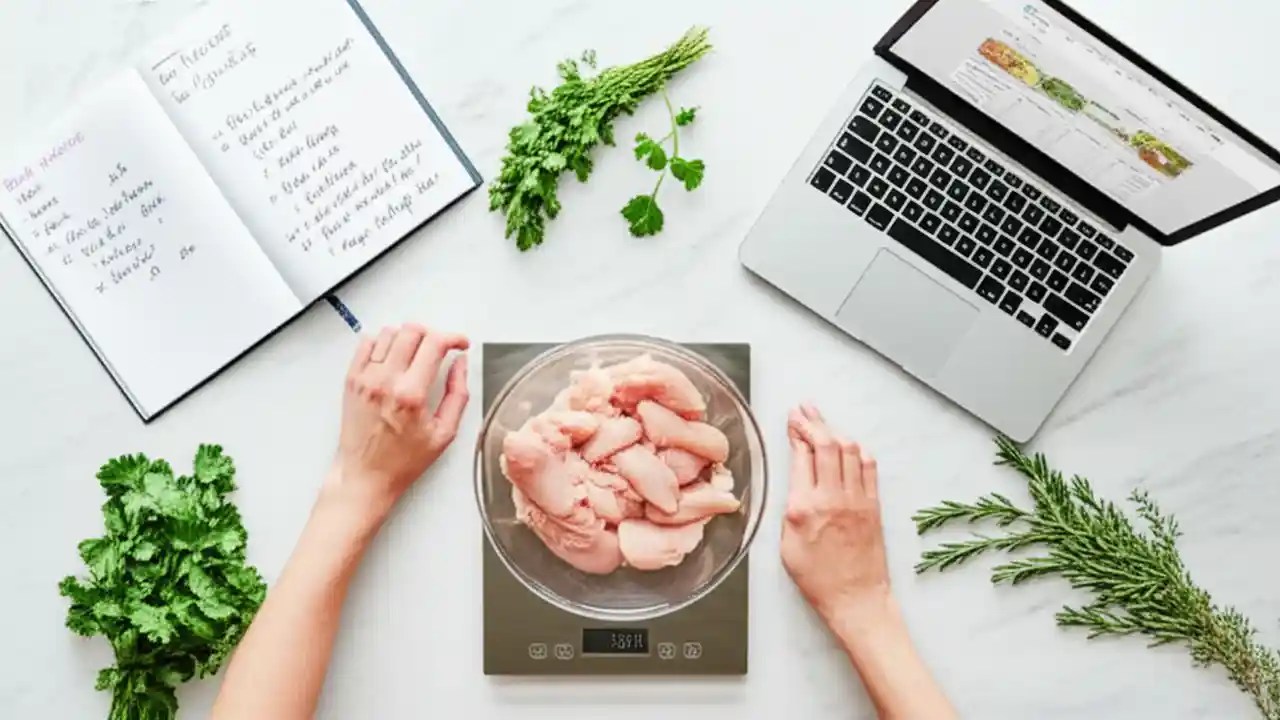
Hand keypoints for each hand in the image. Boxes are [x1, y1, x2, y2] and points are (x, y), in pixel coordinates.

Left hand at [326, 324, 469, 520]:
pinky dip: (383, 342)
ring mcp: (365, 378)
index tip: (459, 344)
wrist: (365, 475)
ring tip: (416, 353)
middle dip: (432, 334)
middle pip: (412, 330)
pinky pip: (366, 343)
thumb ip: (457, 394)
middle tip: (439, 347)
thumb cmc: (402, 461)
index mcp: (411, 395)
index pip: (435, 344)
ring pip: (389, 332)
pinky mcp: (351, 380)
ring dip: (408, 336)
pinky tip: (392, 356)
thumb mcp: (444, 433)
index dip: (453, 338)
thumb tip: (460, 365)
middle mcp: (385, 381)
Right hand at [781, 404, 890, 630]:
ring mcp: (856, 499)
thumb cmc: (818, 579)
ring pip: (848, 449)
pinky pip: (869, 466)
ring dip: (834, 429)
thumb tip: (796, 481)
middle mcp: (832, 498)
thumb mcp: (787, 545)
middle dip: (813, 421)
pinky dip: (857, 449)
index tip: (792, 420)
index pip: (801, 456)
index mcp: (804, 508)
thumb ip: (790, 508)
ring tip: (822, 420)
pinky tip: (848, 443)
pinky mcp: (873, 505)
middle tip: (804, 410)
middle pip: (825, 444)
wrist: (855, 599)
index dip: (796, 432)